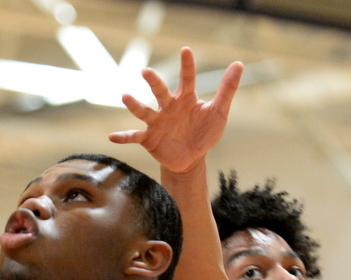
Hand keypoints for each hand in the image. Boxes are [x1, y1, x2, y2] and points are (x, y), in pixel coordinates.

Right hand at [108, 47, 242, 173]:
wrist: (192, 159)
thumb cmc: (204, 133)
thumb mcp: (219, 112)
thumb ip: (226, 90)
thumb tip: (238, 63)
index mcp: (185, 99)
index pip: (187, 78)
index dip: (187, 65)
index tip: (186, 50)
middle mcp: (168, 107)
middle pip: (160, 92)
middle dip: (153, 82)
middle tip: (146, 72)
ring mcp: (157, 122)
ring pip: (144, 112)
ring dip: (134, 105)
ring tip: (125, 96)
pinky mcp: (149, 139)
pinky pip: (134, 136)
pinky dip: (123, 137)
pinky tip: (112, 137)